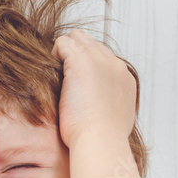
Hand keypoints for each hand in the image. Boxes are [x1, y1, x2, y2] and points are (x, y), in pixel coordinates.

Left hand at [52, 29, 137, 148]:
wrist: (100, 140)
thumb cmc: (102, 139)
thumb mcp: (116, 121)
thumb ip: (111, 106)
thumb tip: (100, 108)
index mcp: (124, 78)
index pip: (104, 58)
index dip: (88, 66)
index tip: (76, 83)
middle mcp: (115, 65)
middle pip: (91, 43)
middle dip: (75, 55)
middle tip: (64, 77)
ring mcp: (99, 60)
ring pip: (77, 38)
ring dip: (65, 53)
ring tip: (58, 76)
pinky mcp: (81, 60)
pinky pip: (63, 43)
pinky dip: (55, 55)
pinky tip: (53, 75)